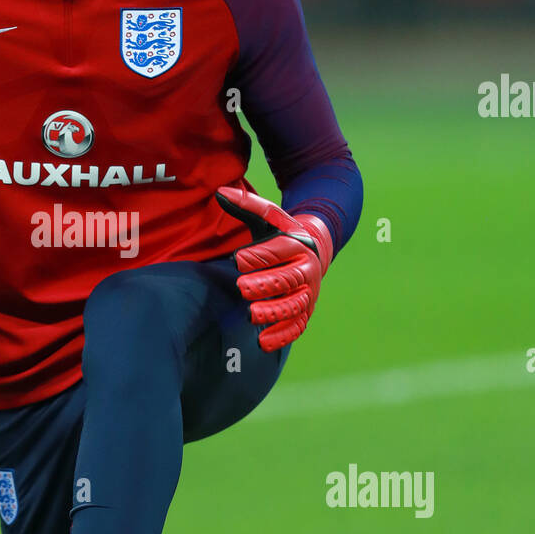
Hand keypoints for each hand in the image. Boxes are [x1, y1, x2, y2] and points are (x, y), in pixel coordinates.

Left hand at [215, 180, 333, 350]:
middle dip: (266, 285)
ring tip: (252, 315)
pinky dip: (282, 336)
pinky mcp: (306, 311)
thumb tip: (219, 191)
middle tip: (241, 288)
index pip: (280, 250)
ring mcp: (308, 292)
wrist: (315, 247)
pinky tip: (262, 342)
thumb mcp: (268, 217)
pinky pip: (297, 326)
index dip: (259, 256)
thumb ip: (247, 205)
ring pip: (295, 305)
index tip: (237, 260)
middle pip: (289, 279)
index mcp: (297, 245)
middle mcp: (307, 269)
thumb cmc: (282, 233)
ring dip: (275, 312)